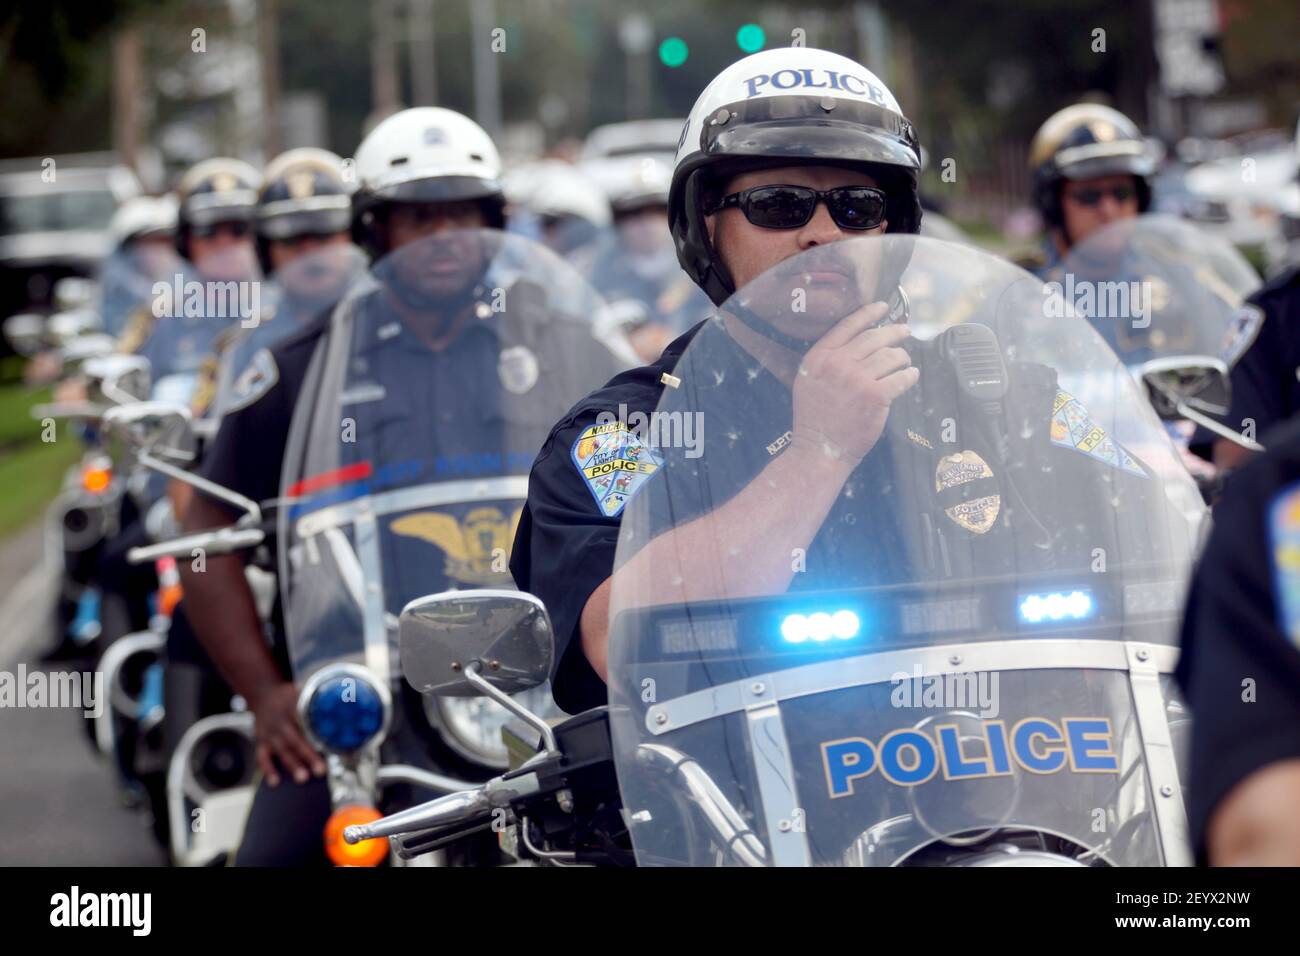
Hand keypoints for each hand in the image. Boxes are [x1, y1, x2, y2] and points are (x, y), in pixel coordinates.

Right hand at [247, 681, 325, 785]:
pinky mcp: (261, 741)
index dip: (315, 732)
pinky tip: (275, 782)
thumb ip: (318, 701)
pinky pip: (262, 757)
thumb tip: (345, 706)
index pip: (305, 720)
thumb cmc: (289, 696)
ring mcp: (269, 732)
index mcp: (292, 706)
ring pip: (281, 750)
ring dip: (292, 765)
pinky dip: (268, 769)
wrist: (263, 693)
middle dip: (308, 756)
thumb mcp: (302, 691)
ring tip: (303, 778)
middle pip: (295, 740)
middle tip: (321, 770)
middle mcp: (280, 720)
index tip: (329, 743)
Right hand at [791, 302, 918, 465]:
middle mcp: (838, 363)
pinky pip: (901, 377)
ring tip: (905, 361)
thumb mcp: (808, 381)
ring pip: (891, 356)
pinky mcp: (876, 396)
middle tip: (904, 331)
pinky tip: (911, 376)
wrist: (819, 449)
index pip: (849, 326)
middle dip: (894, 332)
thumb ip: (827, 360)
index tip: (883, 307)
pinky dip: (910, 375)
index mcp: (820, 357)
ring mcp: (858, 379)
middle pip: (874, 337)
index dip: (869, 313)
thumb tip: (857, 342)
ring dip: (902, 357)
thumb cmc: (814, 418)